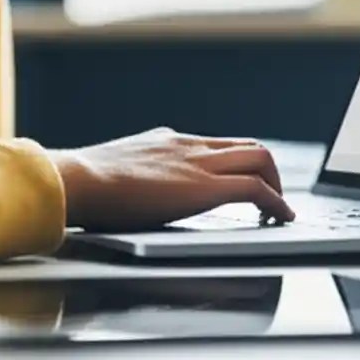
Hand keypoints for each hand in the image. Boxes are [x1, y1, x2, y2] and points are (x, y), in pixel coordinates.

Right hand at [49, 128, 296, 231]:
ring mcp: (199, 162)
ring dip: (276, 183)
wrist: (79, 180)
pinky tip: (281, 217)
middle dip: (267, 169)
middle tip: (271, 195)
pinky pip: (256, 188)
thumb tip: (119, 190)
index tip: (242, 180)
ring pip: (260, 158)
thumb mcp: (115, 170)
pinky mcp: (206, 186)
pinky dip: (276, 202)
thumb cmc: (85, 184)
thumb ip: (132, 175)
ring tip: (279, 208)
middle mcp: (189, 145)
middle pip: (247, 145)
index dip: (237, 162)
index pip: (216, 144)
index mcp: (167, 142)